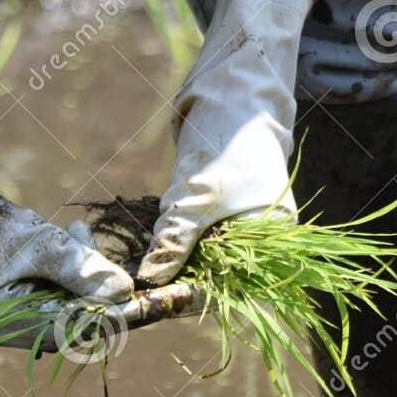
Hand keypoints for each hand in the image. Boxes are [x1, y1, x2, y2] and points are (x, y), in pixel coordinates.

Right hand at [0, 59, 131, 347]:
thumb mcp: (32, 239)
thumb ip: (77, 268)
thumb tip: (124, 293)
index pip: (69, 332)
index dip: (111, 316)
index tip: (147, 300)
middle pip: (68, 322)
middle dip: (96, 291)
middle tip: (124, 268)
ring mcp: (0, 317)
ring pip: (61, 303)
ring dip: (81, 273)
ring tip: (82, 234)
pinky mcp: (5, 299)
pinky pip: (46, 290)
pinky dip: (63, 267)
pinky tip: (72, 236)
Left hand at [138, 0, 311, 284]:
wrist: (231, 88)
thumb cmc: (226, 135)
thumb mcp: (197, 192)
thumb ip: (175, 238)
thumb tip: (150, 281)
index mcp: (274, 241)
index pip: (229, 286)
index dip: (186, 298)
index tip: (145, 308)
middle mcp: (258, 241)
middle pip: (211, 279)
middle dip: (169, 289)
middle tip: (124, 304)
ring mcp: (235, 228)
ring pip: (195, 263)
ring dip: (162, 273)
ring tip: (123, 287)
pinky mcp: (212, 216)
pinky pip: (186, 242)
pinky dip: (163, 250)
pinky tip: (133, 262)